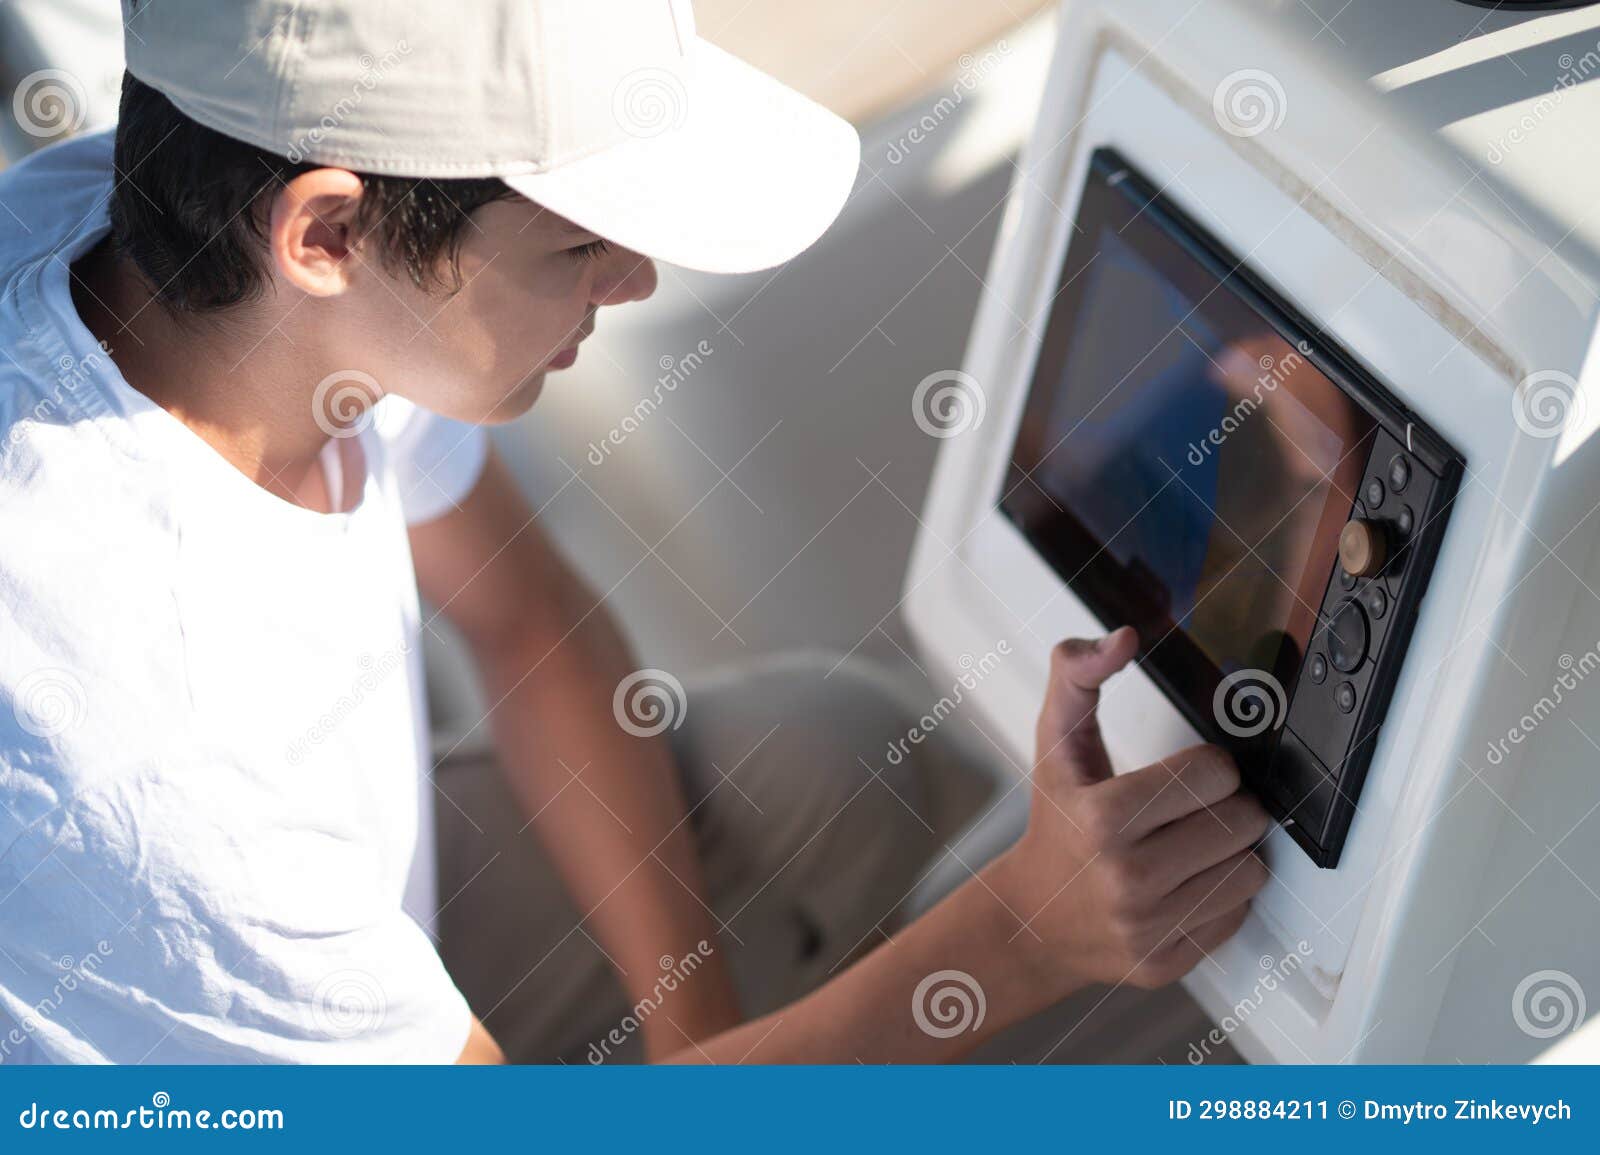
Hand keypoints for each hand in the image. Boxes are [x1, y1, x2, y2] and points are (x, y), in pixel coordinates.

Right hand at [995, 627, 1271, 1000]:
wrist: (1032, 918)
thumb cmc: (1055, 823)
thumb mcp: (1055, 742)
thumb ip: (1079, 674)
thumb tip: (1122, 637)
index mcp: (1104, 817)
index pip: (1215, 776)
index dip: (1208, 767)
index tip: (1186, 774)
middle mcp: (1127, 878)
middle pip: (1242, 823)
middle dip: (1225, 808)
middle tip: (1190, 810)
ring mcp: (1149, 927)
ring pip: (1250, 871)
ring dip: (1229, 852)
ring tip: (1189, 844)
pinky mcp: (1167, 961)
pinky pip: (1238, 914)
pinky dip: (1221, 895)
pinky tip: (1185, 883)